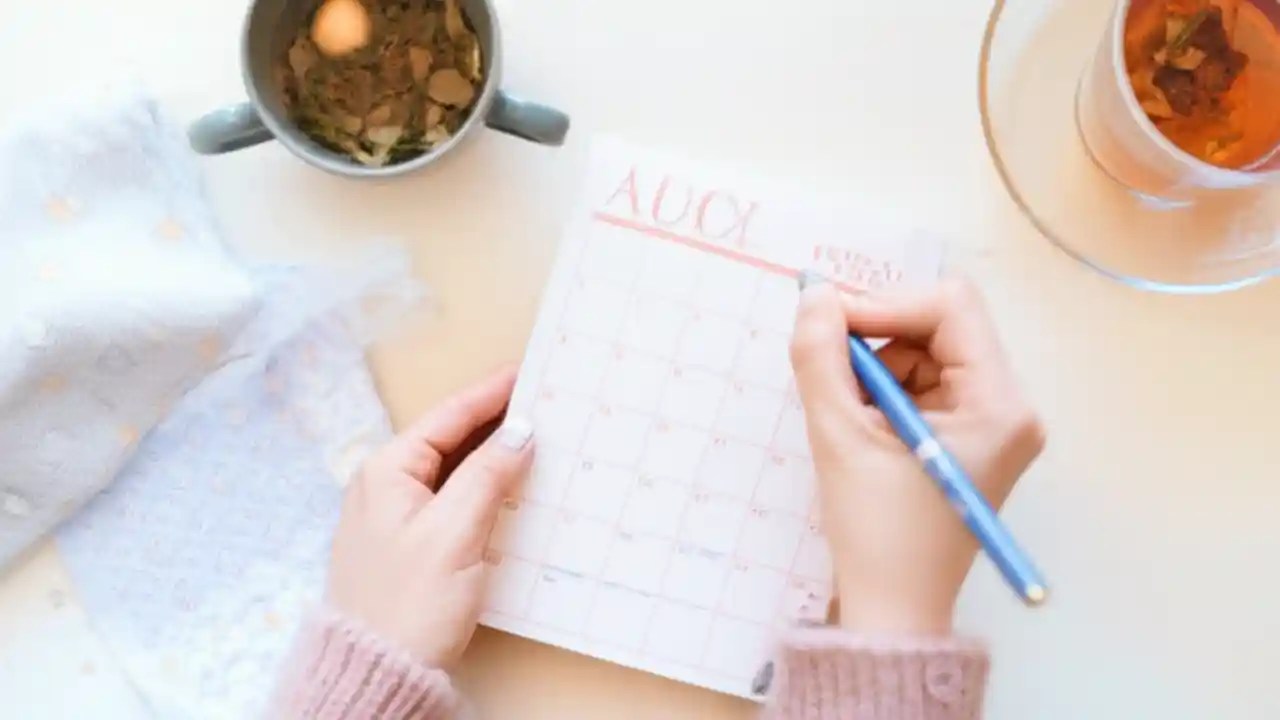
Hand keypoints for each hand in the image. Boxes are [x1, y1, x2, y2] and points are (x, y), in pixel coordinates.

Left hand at [327, 367, 533, 667]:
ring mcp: (398, 519)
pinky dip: (486, 492)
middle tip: (541, 405)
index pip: (448, 417)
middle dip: (496, 423)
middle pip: (450, 440)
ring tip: (537, 442)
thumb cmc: (406, 605)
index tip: (527, 373)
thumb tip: (520, 433)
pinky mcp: (413, 548)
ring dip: (494, 459)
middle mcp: (386, 488)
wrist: (377, 672)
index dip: (491, 393)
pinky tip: (514, 493)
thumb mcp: (454, 532)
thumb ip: (487, 475)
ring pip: (455, 473)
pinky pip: (455, 503)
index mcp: (387, 472)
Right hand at [790, 277, 1043, 634]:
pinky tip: (860, 419)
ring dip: (878, 361)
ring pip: (929, 348)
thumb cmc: (875, 533)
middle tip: (826, 354)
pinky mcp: (970, 433)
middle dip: (880, 331)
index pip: (951, 308)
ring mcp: (993, 420)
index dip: (884, 303)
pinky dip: (884, 384)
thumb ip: (822, 357)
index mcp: (999, 405)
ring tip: (845, 404)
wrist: (894, 608)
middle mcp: (1010, 405)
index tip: (829, 321)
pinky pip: (925, 379)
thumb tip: (815, 294)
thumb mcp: (839, 437)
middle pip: (944, 323)